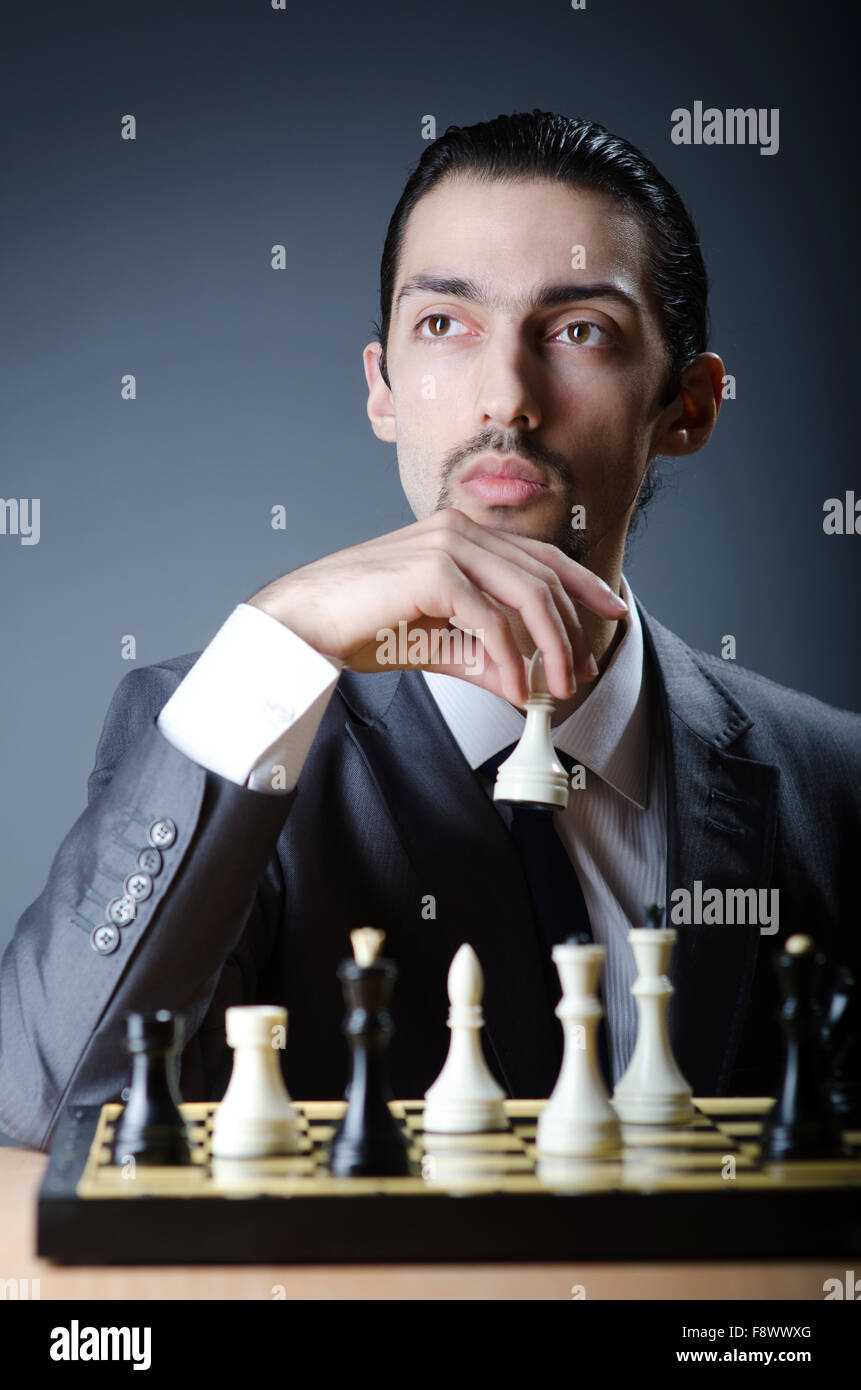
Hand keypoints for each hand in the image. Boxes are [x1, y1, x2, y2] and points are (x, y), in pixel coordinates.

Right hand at [246, 508, 627, 705]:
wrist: (304, 621)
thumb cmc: (362, 623)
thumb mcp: (438, 641)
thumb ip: (483, 656)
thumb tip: (523, 684)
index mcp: (462, 535)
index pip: (541, 555)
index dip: (584, 583)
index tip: (613, 611)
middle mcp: (460, 530)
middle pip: (543, 578)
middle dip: (571, 632)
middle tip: (578, 675)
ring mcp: (447, 545)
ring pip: (528, 595)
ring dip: (550, 647)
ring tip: (554, 688)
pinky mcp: (433, 570)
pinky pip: (491, 620)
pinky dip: (511, 658)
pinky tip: (513, 686)